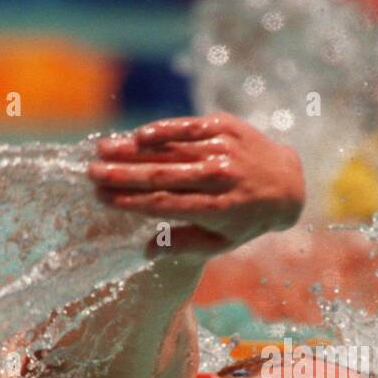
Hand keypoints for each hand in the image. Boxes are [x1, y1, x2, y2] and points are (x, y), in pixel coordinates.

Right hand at [88, 112, 304, 256]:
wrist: (285, 182)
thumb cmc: (245, 218)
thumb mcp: (222, 241)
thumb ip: (185, 245)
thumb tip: (146, 250)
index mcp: (218, 209)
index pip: (166, 205)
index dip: (133, 202)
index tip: (104, 199)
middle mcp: (220, 178)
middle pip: (163, 176)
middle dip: (123, 175)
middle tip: (91, 173)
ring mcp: (222, 149)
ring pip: (171, 150)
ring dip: (133, 150)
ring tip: (102, 150)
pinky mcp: (224, 127)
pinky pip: (187, 127)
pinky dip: (162, 131)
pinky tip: (137, 136)